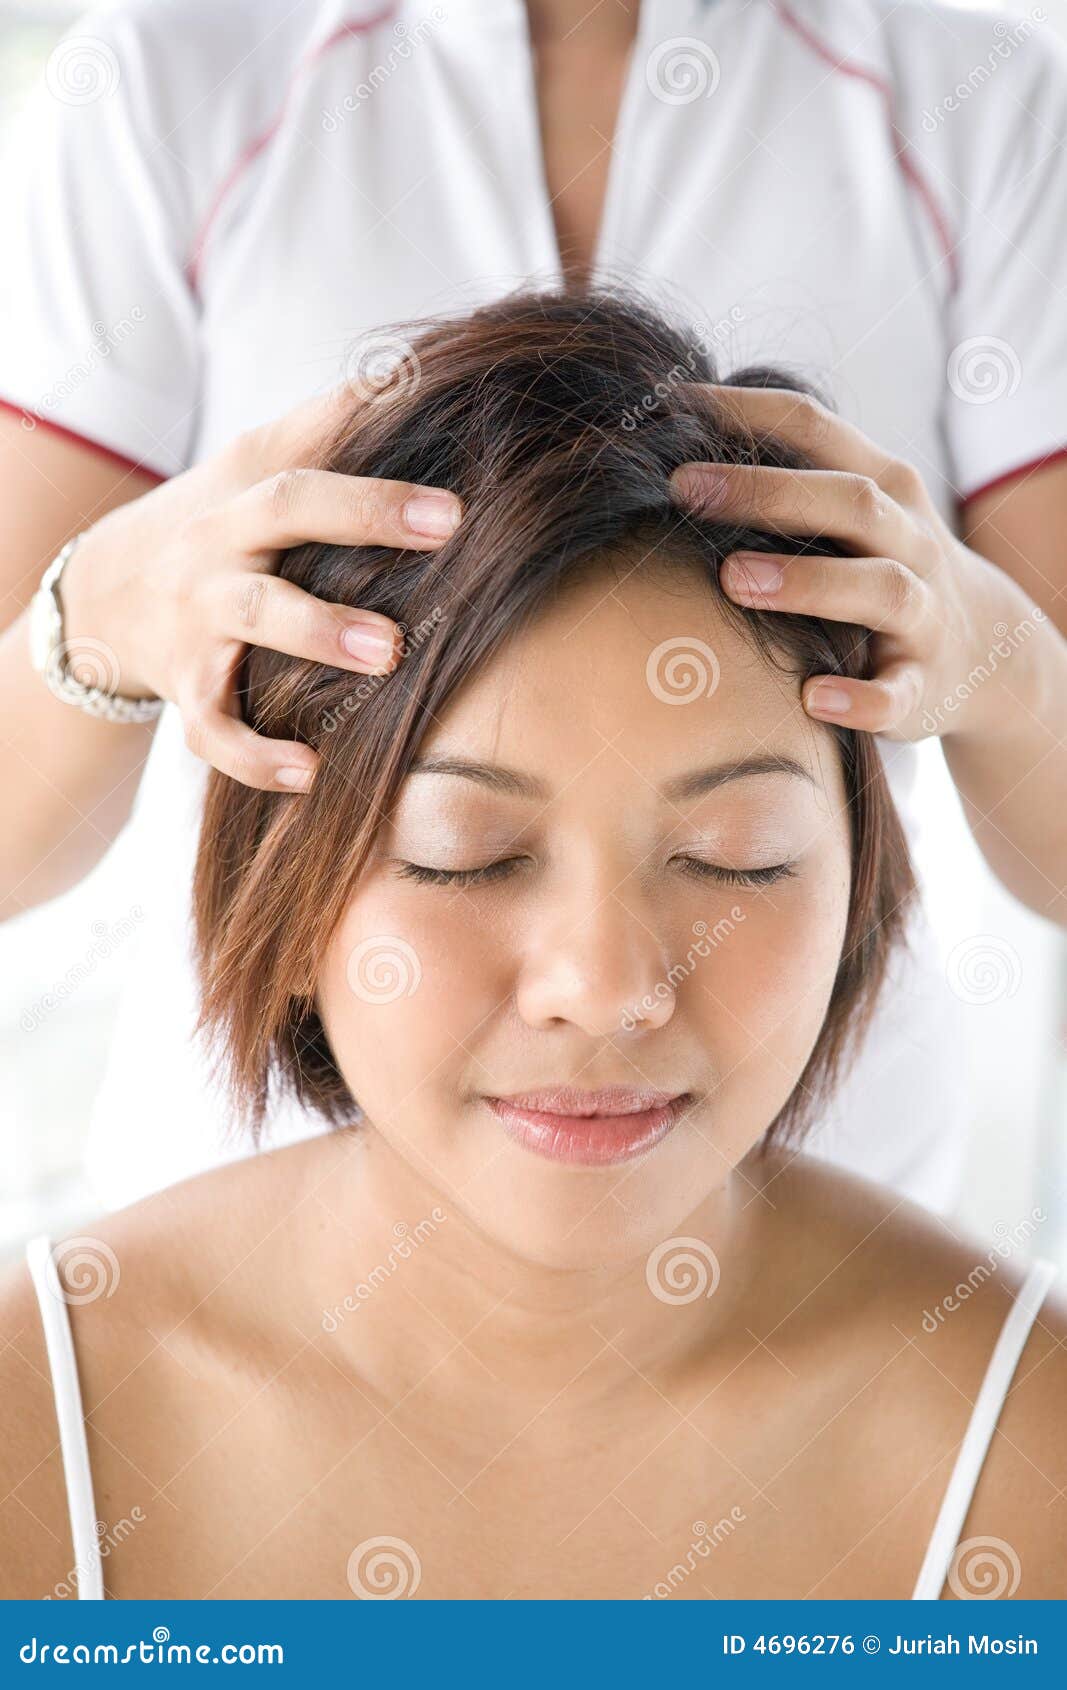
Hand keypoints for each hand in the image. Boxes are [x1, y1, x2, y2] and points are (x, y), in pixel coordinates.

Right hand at [59, 384, 461, 790]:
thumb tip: (417, 370)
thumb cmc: (219, 525)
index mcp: (241, 502)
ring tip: (386, 656)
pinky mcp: (187, 694)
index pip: (304, 477)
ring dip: (316, 639)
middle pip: (277, 529)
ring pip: (248, 629)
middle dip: (355, 531)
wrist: (104, 595)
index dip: (375, 490)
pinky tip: (311, 772)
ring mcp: (197, 627)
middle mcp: (216, 556)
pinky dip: (256, 758)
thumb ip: (328, 426)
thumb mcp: (254, 466)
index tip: (454, 507)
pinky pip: (213, 733)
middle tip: (444, 540)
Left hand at [669, 387, 1037, 741]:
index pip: (815, 429)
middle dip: (766, 492)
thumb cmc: (879, 565)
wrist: (984, 649)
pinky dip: (860, 699)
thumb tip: (675, 435)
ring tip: (732, 579)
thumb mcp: (852, 512)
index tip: (672, 408)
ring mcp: (921, 613)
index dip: (746, 414)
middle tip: (683, 489)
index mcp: (881, 486)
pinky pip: (896, 693)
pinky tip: (811, 699)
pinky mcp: (923, 684)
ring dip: (808, 582)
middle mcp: (908, 540)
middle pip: (849, 500)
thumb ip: (786, 477)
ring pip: (879, 587)